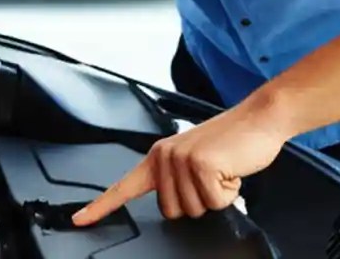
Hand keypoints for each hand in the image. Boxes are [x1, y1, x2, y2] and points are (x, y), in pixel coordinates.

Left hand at [71, 102, 290, 225]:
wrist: (259, 118)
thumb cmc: (232, 142)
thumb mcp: (194, 159)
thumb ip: (177, 179)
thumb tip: (174, 205)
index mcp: (158, 156)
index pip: (123, 187)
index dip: (100, 207)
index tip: (80, 220)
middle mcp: (164, 156)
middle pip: (172, 211)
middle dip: (198, 201)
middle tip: (213, 175)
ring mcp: (181, 160)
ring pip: (194, 210)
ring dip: (216, 196)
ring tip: (223, 169)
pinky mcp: (201, 165)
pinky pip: (215, 202)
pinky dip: (230, 192)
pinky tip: (231, 170)